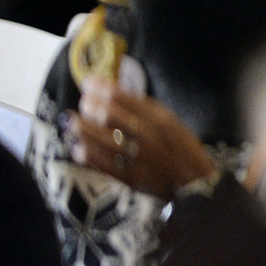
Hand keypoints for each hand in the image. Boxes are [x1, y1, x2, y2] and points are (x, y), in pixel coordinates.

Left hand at [66, 83, 216, 197]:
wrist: (194, 183)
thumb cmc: (182, 150)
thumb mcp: (172, 123)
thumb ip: (146, 110)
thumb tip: (115, 93)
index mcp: (159, 119)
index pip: (123, 97)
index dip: (101, 87)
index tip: (89, 82)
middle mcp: (147, 136)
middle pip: (108, 114)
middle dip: (90, 104)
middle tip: (83, 101)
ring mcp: (138, 157)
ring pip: (100, 138)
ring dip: (81, 127)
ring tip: (72, 120)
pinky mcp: (130, 177)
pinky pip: (101, 164)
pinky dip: (86, 154)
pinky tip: (78, 147)